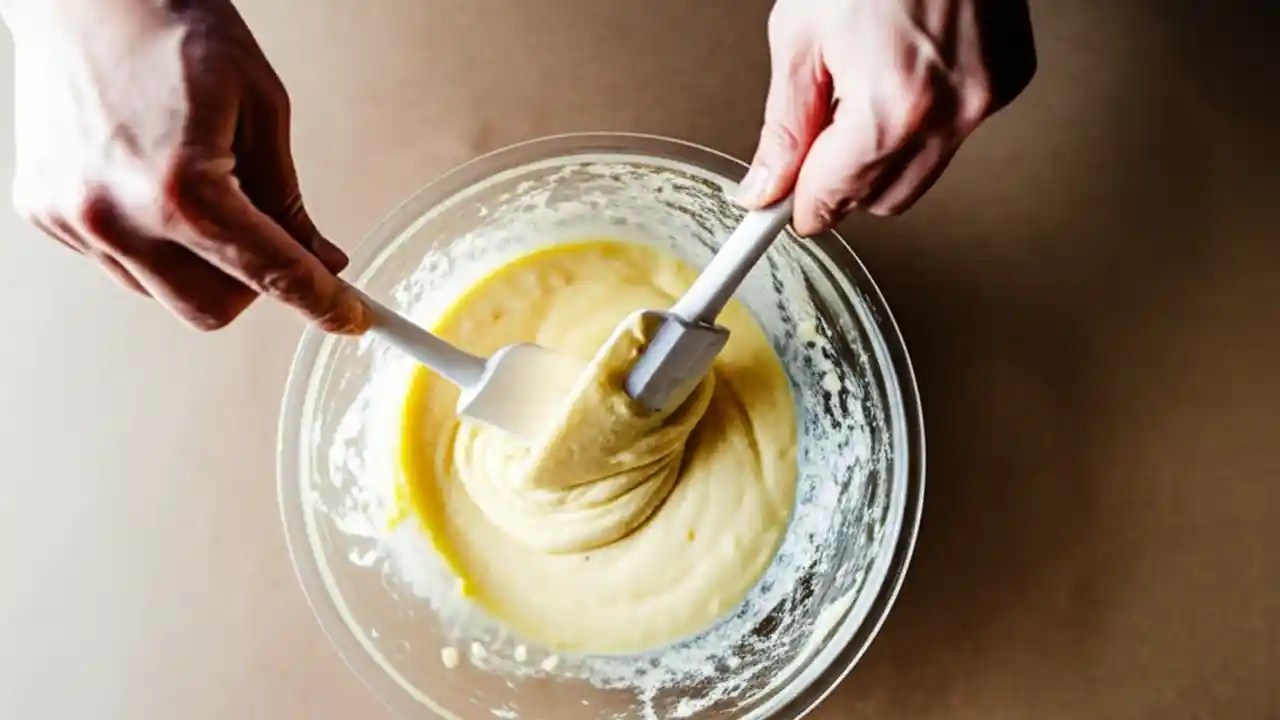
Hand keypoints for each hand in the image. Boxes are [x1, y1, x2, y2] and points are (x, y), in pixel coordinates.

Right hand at [3, 0, 366, 331]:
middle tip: (267, 234)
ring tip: (201, 189)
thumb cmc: (170, 28)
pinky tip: (153, 184)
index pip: (271, 275)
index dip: (321, 302)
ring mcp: (72, 220)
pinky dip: (153, 243)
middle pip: (212, 310)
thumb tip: (320, 259)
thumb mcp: (261, 107)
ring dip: (201, 265)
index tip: (348, 318)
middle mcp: (116, 216)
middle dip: (253, 285)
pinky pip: (121, 263)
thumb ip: (288, 198)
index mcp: (181, 190)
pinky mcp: (45, 213)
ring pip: (165, 293)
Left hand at [739, 0, 1035, 234]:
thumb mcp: (801, 38)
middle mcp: (949, 114)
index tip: (779, 207)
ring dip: (883, 152)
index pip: (834, 199)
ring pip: (919, 175)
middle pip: (881, 200)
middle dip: (842, 179)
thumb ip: (784, 127)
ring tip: (864, 84)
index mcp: (890, 107)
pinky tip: (906, 68)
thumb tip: (766, 187)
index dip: (799, 204)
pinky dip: (924, 118)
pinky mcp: (1007, 82)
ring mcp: (986, 100)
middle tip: (818, 131)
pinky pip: (954, 134)